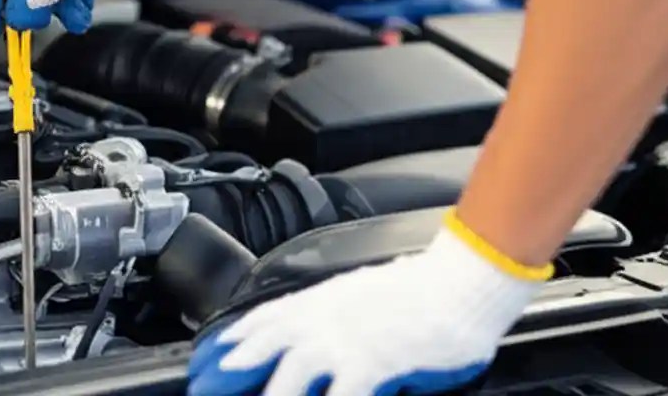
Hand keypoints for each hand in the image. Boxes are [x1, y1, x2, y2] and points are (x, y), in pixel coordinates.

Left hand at [186, 215, 545, 395]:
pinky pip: (343, 394)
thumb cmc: (421, 293)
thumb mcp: (362, 298)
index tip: (207, 357)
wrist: (462, 283)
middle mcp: (325, 317)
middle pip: (265, 346)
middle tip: (204, 390)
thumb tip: (307, 342)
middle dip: (232, 371)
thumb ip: (331, 317)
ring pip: (292, 373)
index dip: (232, 340)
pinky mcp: (375, 360)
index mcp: (321, 300)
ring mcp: (347, 338)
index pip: (263, 318)